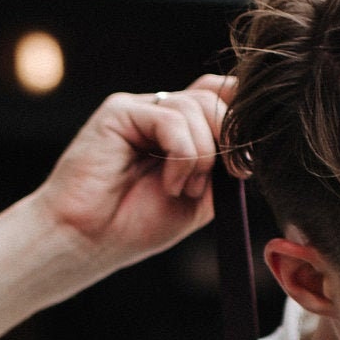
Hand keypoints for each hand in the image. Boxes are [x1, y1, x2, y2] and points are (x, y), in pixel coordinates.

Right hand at [28, 75, 230, 274]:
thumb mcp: (200, 197)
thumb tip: (252, 137)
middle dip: (226, 142)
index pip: (222, 97)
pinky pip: (171, 119)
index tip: (242, 167)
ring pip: (196, 108)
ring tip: (180, 189)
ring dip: (200, 157)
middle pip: (215, 98)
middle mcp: (158, 112)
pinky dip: (182, 156)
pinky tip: (168, 183)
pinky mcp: (119, 111)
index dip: (240, 122)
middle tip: (214, 183)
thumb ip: (224, 163)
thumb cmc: (134, 225)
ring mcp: (138, 108)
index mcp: (178, 129)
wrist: (86, 241)